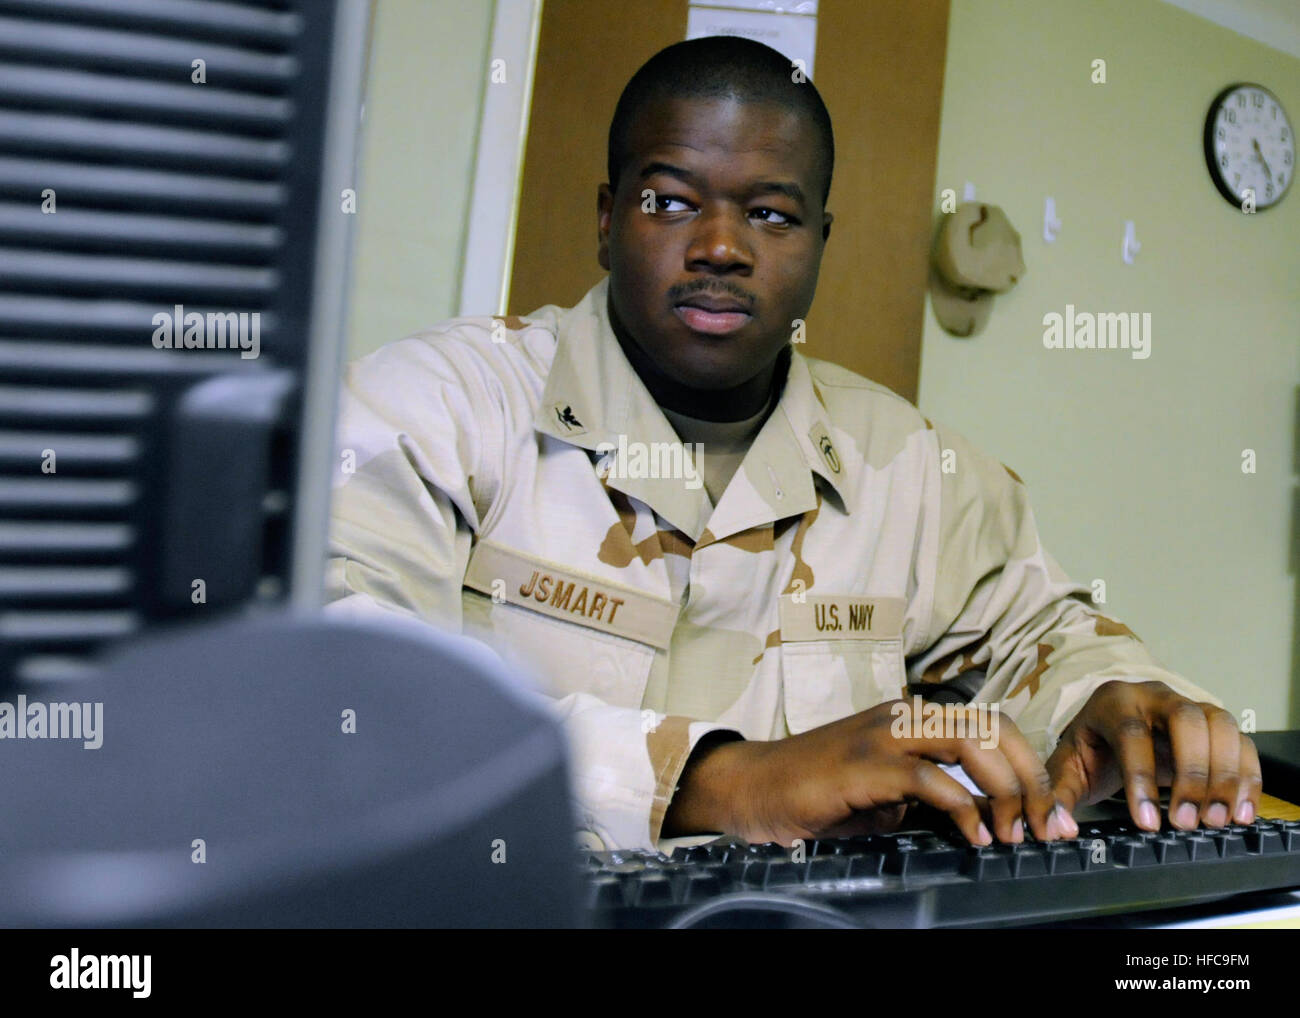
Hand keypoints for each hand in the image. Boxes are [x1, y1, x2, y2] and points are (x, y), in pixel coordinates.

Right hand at [665, 699, 1078, 845]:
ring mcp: (884, 735)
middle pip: (995, 728)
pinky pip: (931, 778)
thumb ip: (930, 794)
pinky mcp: (865, 764)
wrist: (754, 788)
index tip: (1050, 816)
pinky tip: (973, 837)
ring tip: (1014, 833)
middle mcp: (905, 716)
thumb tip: (984, 818)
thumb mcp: (885, 792)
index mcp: (913, 718)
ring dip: (1006, 791)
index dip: (1031, 767)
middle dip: (1033, 780)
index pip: (993, 725)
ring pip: (971, 742)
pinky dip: (964, 809)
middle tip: (1048, 827)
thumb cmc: (816, 793)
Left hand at [1047, 680, 1261, 830]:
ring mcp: (1190, 705)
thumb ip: (1058, 796)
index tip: (1146, 823)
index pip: (1131, 733)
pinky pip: (1241, 742)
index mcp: (1113, 702)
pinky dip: (1248, 777)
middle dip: (1191, 774)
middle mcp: (1155, 696)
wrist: (1111, 732)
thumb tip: (1059, 828)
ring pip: (1219, 726)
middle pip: (1184, 721)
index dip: (1140, 778)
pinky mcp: (1215, 724)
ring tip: (1217, 820)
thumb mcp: (1067, 768)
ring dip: (1225, 775)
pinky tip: (1241, 812)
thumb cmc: (1091, 749)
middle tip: (1188, 822)